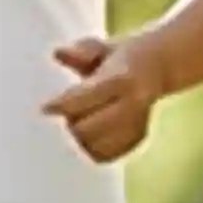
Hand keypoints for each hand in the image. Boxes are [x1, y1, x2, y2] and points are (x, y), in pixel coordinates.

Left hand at [40, 34, 166, 163]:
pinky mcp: (137, 139)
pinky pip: (106, 155)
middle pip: (89, 128)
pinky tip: (88, 135)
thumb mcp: (100, 47)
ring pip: (96, 146)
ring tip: (79, 121)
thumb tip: (58, 53)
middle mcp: (132, 104)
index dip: (63, 105)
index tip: (45, 108)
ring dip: (79, 138)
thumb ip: (81, 50)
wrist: (157, 68)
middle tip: (66, 112)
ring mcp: (137, 125)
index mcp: (121, 78)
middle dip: (71, 122)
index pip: (87, 96)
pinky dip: (90, 149)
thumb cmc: (117, 57)